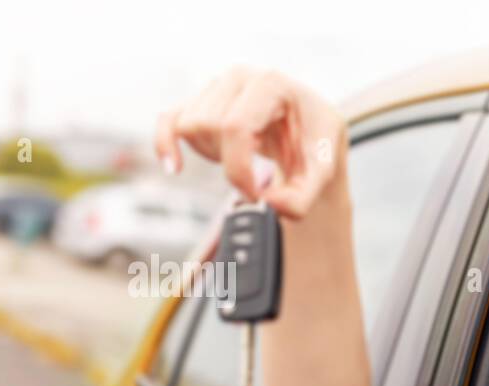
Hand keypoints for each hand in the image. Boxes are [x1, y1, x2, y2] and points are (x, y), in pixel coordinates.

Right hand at [154, 67, 347, 219]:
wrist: (311, 126)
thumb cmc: (315, 141)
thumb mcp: (322, 171)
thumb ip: (302, 196)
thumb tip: (270, 205)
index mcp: (272, 84)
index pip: (235, 126)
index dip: (239, 169)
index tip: (256, 195)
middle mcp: (240, 77)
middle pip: (209, 127)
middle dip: (230, 162)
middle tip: (258, 178)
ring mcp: (218, 87)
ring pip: (190, 128)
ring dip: (214, 155)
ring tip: (247, 159)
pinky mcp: (202, 102)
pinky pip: (169, 121)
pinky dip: (167, 143)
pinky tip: (174, 167)